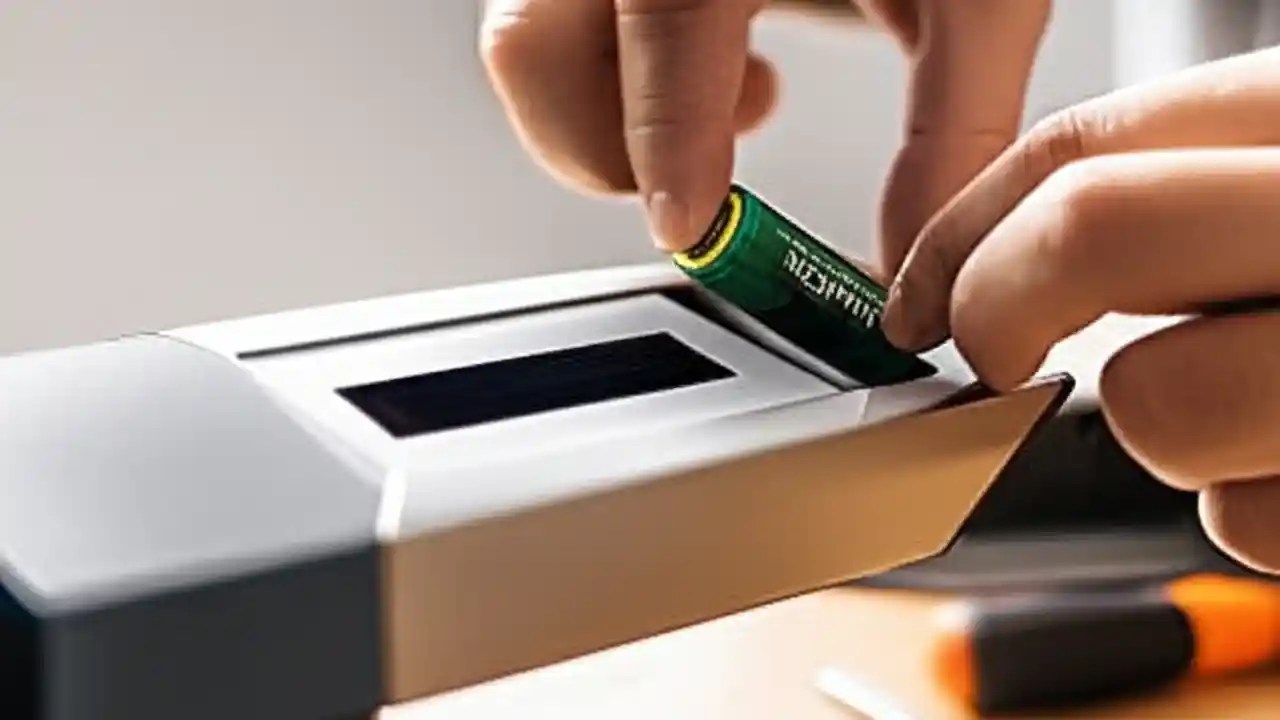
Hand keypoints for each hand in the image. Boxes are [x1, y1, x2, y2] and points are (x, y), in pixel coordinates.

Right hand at [480, 0, 1048, 272]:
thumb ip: (950, 130)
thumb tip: (909, 257)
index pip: (663, 17)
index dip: (665, 138)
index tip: (690, 228)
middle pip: (533, 43)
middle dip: (605, 147)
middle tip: (698, 182)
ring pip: (529, 49)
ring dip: (612, 119)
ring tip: (735, 98)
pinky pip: (550, 34)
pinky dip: (615, 85)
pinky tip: (714, 63)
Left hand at [881, 47, 1279, 573]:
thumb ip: (1173, 193)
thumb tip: (988, 246)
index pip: (1084, 146)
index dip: (960, 229)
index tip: (910, 296)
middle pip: (1091, 229)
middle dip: (999, 309)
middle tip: (991, 358)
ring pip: (1156, 401)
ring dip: (1164, 427)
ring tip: (1243, 406)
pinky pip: (1244, 521)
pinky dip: (1247, 505)